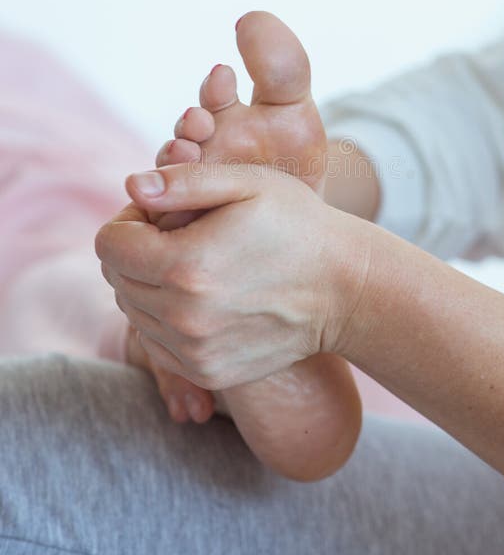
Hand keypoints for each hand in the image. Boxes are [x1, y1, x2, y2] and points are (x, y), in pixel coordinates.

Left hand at [96, 163, 363, 390]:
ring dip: (150, 285)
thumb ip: (183, 182)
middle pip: (116, 279)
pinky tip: (206, 298)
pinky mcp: (207, 373)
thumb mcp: (247, 184)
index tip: (161, 213)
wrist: (345, 289)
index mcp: (184, 266)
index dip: (128, 219)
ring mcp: (194, 352)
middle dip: (136, 252)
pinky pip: (157, 343)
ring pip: (134, 312)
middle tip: (180, 236)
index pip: (108, 244)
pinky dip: (167, 318)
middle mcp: (182, 318)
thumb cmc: (297, 225)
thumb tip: (132, 186)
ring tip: (197, 265)